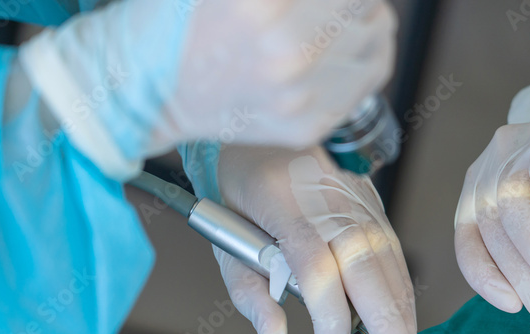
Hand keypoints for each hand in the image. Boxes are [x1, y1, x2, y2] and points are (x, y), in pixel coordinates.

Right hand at [19, 0, 395, 174]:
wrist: (152, 94)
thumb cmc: (179, 27)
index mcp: (265, 4)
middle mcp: (291, 49)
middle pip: (372, 8)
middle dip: (357, 2)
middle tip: (332, 6)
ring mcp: (303, 94)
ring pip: (377, 46)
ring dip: (364, 28)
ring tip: (336, 25)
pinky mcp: (309, 125)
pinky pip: (364, 86)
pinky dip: (356, 66)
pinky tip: (331, 57)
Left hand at [214, 145, 419, 333]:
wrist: (257, 130)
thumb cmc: (235, 187)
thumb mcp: (222, 242)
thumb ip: (248, 293)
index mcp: (283, 204)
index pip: (317, 273)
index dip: (331, 325)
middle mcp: (326, 198)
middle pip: (366, 265)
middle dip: (388, 322)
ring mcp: (353, 196)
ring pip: (386, 256)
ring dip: (401, 308)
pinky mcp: (369, 199)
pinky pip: (391, 247)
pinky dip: (400, 285)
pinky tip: (403, 316)